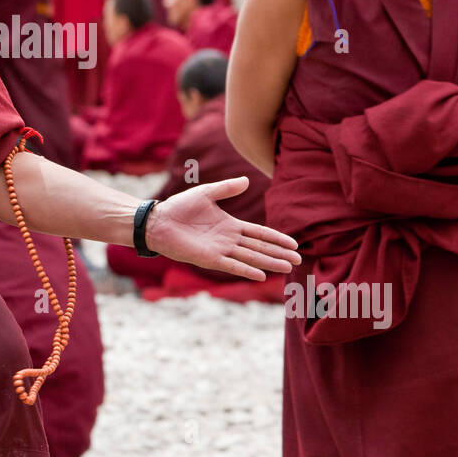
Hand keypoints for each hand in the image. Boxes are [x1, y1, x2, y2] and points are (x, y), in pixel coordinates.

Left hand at [145, 177, 300, 280]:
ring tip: (287, 268)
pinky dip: (247, 270)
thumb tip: (246, 180)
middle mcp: (229, 240)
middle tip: (298, 261)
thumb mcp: (206, 193)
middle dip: (279, 254)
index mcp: (231, 225)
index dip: (276, 238)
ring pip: (251, 258)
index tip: (293, 244)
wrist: (159, 220)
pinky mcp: (210, 259)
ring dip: (269, 263)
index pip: (259, 233)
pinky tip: (261, 276)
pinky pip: (232, 265)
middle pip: (260, 248)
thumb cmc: (180, 207)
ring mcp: (221, 250)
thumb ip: (226, 188)